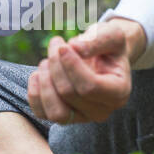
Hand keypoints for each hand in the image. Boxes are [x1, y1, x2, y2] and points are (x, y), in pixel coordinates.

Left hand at [27, 17, 146, 124]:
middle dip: (57, 65)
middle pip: (69, 94)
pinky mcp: (63, 118)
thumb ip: (99, 39)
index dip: (71, 65)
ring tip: (46, 61)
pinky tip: (38, 73)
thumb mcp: (111, 34)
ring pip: (56, 112)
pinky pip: (42, 113)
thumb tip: (75, 48)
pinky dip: (35, 93)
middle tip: (56, 44)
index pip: (90, 87)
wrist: (102, 57)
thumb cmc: (108, 46)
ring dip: (45, 83)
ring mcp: (82, 118)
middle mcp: (102, 112)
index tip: (63, 46)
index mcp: (119, 92)